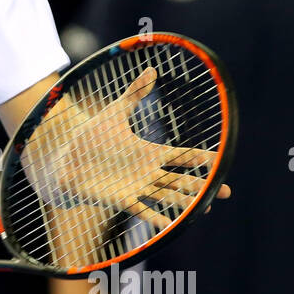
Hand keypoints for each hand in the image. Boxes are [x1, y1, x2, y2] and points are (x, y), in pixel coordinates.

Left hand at [41, 67, 230, 228]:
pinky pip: (142, 211)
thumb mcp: (114, 113)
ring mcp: (136, 187)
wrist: (66, 159)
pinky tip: (171, 225)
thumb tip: (152, 68)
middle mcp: (147, 172)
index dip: (201, 158)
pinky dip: (156, 218)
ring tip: (206, 210)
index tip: (221, 160)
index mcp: (149, 153)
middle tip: (227, 192)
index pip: (182, 156)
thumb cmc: (91, 138)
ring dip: (186, 203)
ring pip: (167, 196)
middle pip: (182, 180)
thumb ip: (134, 94)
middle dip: (204, 186)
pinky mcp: (121, 199)